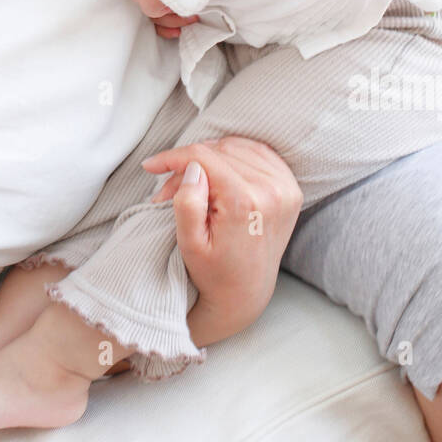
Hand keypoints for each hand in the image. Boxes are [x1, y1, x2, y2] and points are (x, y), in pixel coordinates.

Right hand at [141, 137, 302, 342]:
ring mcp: (286, 187)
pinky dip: (235, 155)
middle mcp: (272, 190)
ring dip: (210, 158)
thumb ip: (188, 203)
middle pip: (219, 152)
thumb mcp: (190, 244)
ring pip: (236, 147)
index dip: (172, 157)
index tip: (150, 166)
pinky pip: (258, 152)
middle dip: (188, 164)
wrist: (245, 293)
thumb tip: (193, 168)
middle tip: (169, 189)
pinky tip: (219, 171)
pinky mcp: (291, 187)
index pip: (204, 158)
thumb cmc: (214, 272)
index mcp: (246, 202)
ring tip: (193, 184)